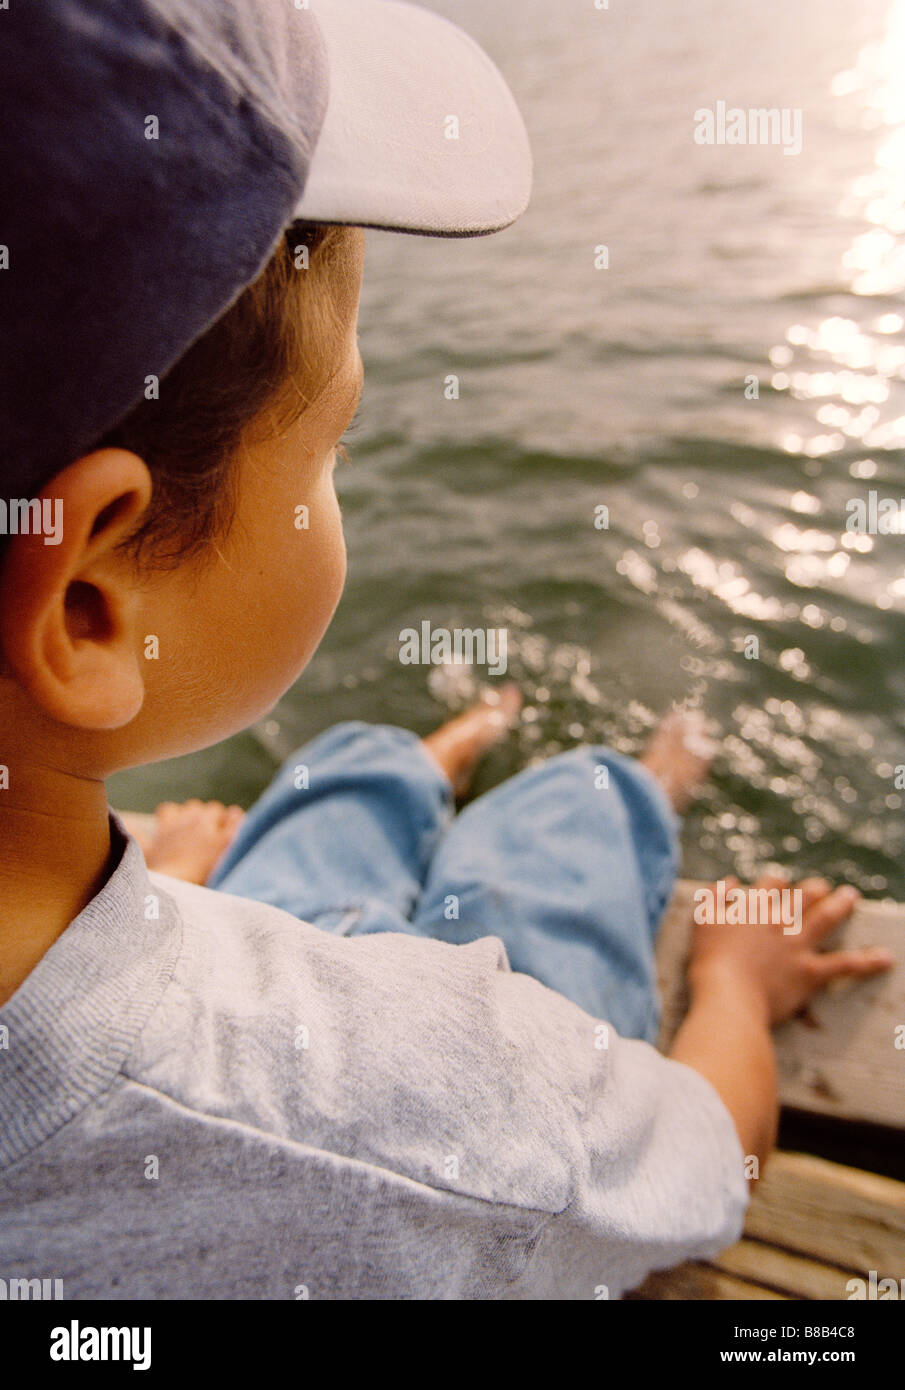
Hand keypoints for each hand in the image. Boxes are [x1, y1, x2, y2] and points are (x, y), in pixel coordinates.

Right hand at [686, 873, 894, 1027]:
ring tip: (851, 896)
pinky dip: (867, 961)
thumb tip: (731, 882)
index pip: (772, 884)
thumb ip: (715, 897)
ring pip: (826, 918)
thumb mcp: (702, 921)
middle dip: (815, 888)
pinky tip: (885, 958)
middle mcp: (780, 921)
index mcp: (754, 907)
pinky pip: (844, 964)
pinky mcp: (810, 972)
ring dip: (841, 905)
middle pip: (804, 895)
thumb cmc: (709, 961)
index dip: (778, 882)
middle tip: (823, 887)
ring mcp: (798, 945)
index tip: (780, 884)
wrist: (727, 995)